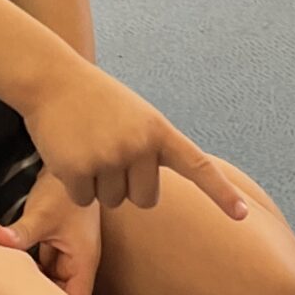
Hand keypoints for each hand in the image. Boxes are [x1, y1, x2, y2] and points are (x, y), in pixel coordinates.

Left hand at [0, 172, 101, 294]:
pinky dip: (28, 273)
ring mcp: (65, 256)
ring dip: (33, 289)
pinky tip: (10, 276)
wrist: (65, 169)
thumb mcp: (42, 214)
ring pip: (50, 284)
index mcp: (83, 263)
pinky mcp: (53, 247)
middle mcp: (77, 264)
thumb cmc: (63, 192)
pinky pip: (42, 269)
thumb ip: (23, 232)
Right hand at [21, 57, 247, 218]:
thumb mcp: (136, 116)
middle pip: (145, 200)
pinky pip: (85, 200)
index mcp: (159, 131)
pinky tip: (69, 156)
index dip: (220, 193)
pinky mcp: (78, 171)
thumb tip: (152, 194)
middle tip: (109, 154)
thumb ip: (153, 147)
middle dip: (128, 187)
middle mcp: (139, 146)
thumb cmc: (97, 101)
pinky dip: (76, 186)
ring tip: (87, 147)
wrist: (52, 80)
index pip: (198, 166)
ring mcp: (109, 158)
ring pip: (114, 202)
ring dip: (99, 184)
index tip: (241, 214)